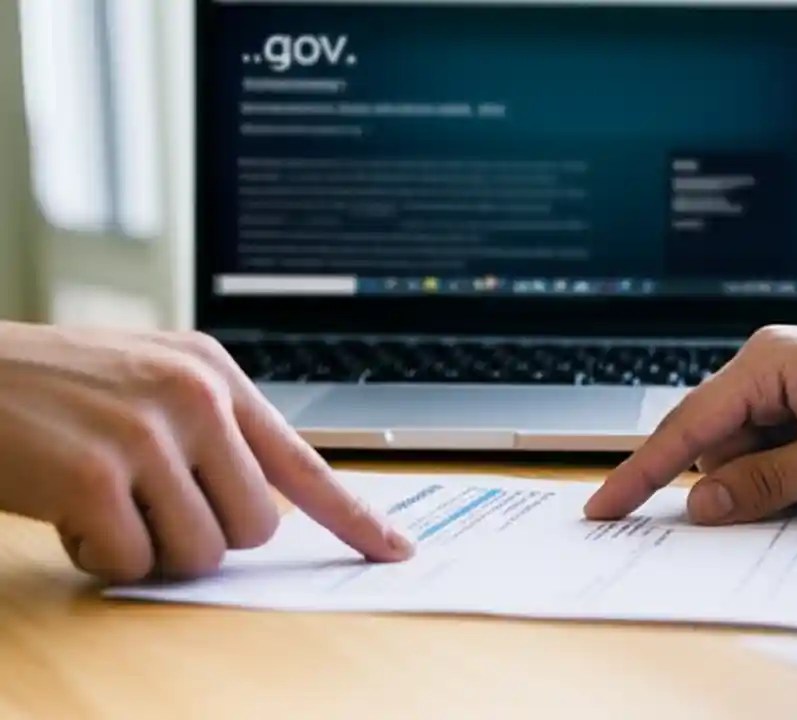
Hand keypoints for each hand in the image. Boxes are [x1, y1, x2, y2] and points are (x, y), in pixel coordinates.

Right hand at [0, 322, 413, 582]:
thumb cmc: (49, 389)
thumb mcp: (146, 379)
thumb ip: (211, 430)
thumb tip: (264, 511)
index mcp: (214, 372)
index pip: (303, 460)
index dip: (354, 515)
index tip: (395, 550)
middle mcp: (195, 396)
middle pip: (256, 528)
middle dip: (203, 535)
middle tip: (145, 504)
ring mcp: (149, 435)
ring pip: (202, 553)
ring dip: (150, 548)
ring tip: (103, 500)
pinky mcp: (97, 478)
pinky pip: (134, 564)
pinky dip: (100, 556)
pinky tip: (68, 512)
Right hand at [584, 325, 796, 524]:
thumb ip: (767, 484)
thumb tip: (701, 507)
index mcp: (767, 363)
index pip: (686, 427)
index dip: (641, 472)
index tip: (603, 508)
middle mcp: (769, 370)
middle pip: (715, 446)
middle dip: (734, 486)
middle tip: (790, 501)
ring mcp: (792, 390)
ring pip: (746, 456)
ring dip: (770, 486)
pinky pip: (776, 455)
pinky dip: (790, 480)